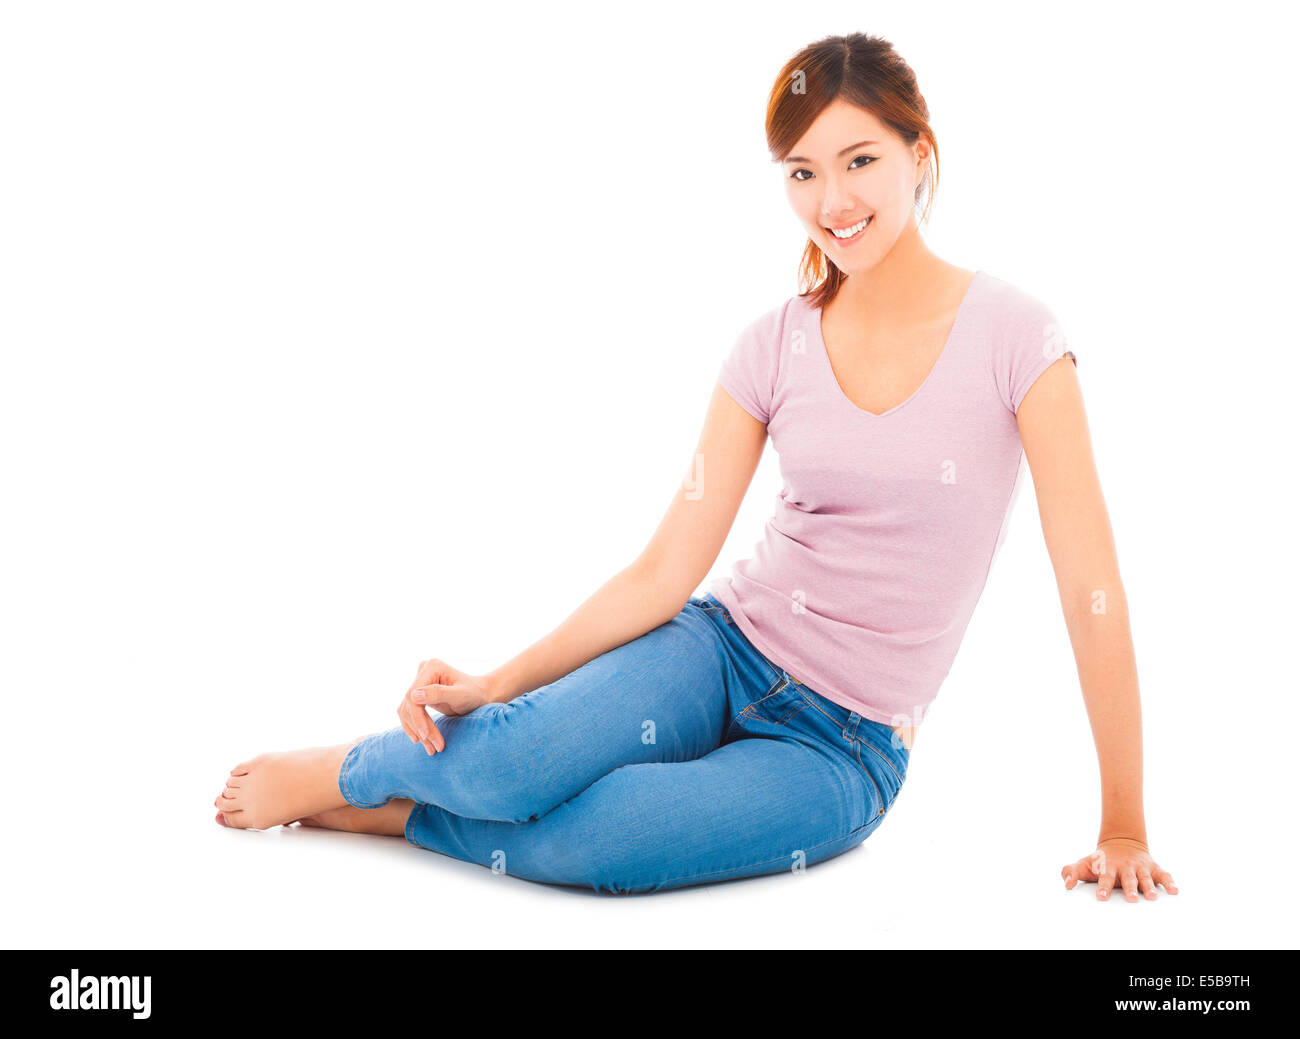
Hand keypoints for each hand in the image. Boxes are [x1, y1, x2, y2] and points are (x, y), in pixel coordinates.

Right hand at [397, 657, 492, 755]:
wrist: (482, 695)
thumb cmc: (475, 694)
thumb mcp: (460, 695)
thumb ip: (438, 693)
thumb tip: (413, 695)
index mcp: (431, 667)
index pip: (414, 695)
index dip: (417, 717)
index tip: (425, 735)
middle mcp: (423, 672)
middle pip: (410, 705)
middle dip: (421, 728)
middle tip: (433, 748)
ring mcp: (420, 682)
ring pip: (408, 711)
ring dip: (417, 731)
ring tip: (431, 749)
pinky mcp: (420, 694)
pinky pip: (410, 713)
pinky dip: (416, 728)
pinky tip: (423, 741)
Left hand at [1061, 837, 1178, 900]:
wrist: (1122, 842)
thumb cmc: (1101, 861)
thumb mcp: (1085, 864)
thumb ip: (1072, 872)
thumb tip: (1067, 885)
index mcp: (1109, 867)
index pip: (1105, 877)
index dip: (1103, 887)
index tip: (1102, 897)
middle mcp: (1125, 867)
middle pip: (1128, 879)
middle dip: (1130, 888)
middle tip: (1132, 899)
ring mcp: (1140, 867)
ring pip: (1146, 877)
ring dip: (1149, 886)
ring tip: (1153, 897)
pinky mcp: (1153, 868)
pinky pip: (1163, 875)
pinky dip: (1169, 882)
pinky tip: (1175, 891)